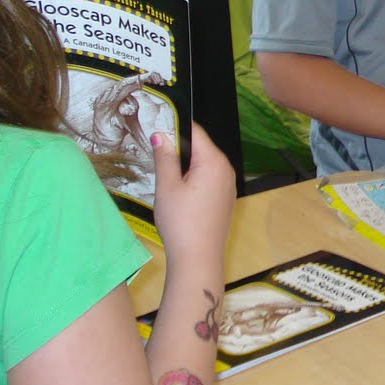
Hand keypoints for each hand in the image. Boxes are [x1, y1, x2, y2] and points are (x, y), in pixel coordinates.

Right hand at [150, 124, 235, 268]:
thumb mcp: (167, 186)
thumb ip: (165, 157)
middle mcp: (226, 169)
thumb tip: (161, 134)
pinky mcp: (225, 197)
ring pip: (204, 163)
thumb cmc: (180, 222)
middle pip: (201, 147)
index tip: (156, 129)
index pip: (195, 132)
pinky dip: (194, 179)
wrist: (198, 257)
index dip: (175, 127)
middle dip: (179, 149)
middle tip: (156, 156)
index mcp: (214, 161)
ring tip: (165, 177)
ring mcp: (228, 184)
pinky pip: (209, 178)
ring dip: (185, 166)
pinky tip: (179, 193)